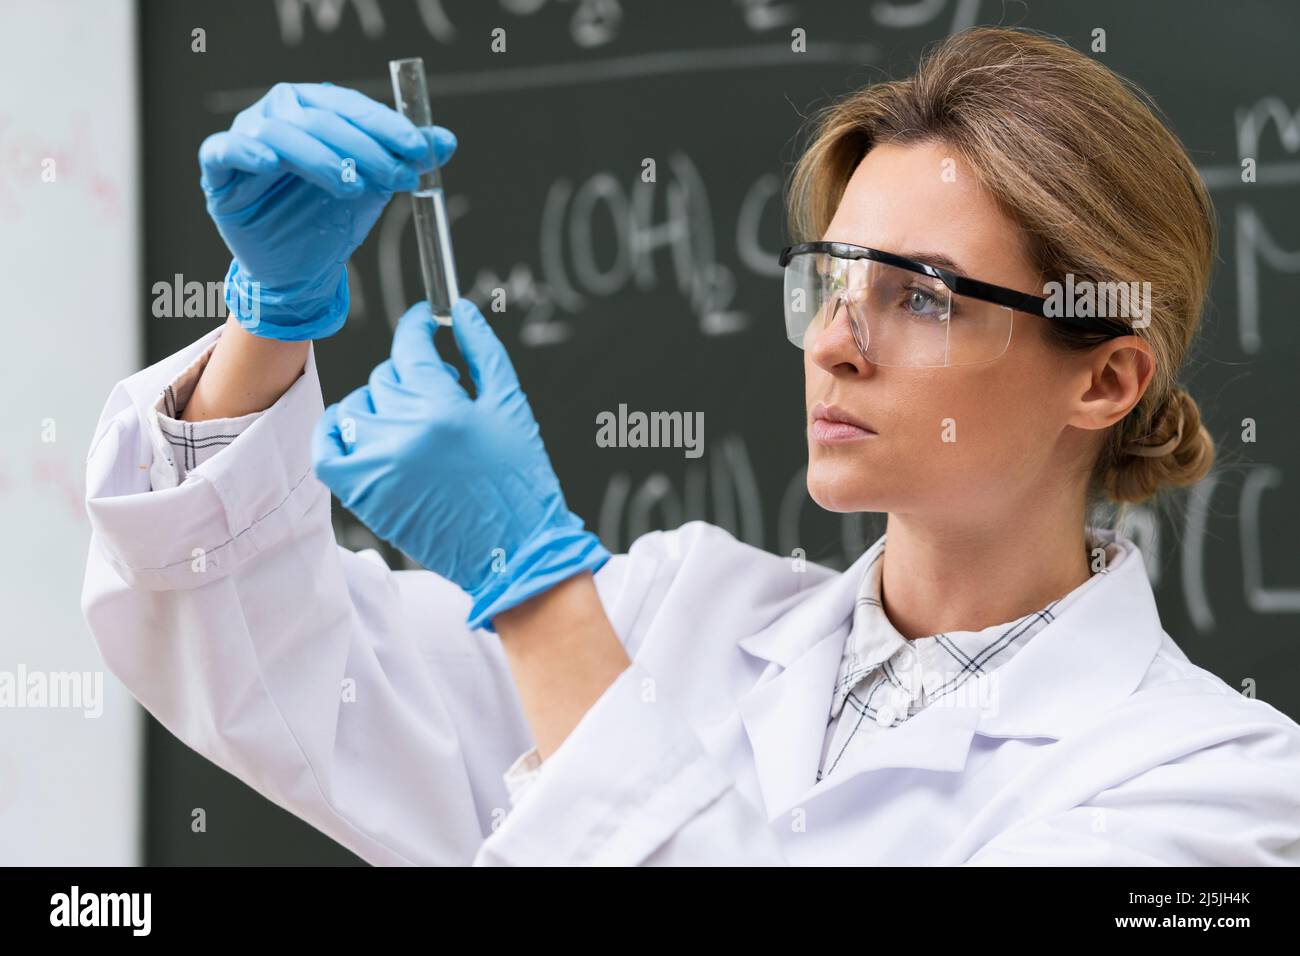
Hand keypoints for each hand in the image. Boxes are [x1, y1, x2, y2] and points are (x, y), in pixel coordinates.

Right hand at [199, 82, 456, 340]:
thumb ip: (406, 159)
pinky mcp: (218, 174)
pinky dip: (245, 151)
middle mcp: (277, 115)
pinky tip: (270, 164)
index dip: (386, 125)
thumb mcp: (376, 187)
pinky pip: (222, 150)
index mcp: (313, 109)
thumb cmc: (331, 218)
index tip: (420, 148)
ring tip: (351, 186)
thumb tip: (445, 139)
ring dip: (320, 156)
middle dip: (364, 147)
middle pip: (318, 117)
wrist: (299, 269)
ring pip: (278, 132)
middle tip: (398, 177)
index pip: (349, 106)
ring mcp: (245, 140)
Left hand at [311, 299, 610, 631]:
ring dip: (381, 405)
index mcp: (444, 408)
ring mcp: (379, 464)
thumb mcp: (512, 408)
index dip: (417, 326)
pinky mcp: (364, 494)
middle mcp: (405, 433)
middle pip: (387, 376)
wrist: (515, 552)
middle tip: (439, 393)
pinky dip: (337, 433)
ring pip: (358, 406)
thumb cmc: (519, 485)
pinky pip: (328, 448)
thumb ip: (484, 352)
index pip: (412, 345)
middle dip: (412, 376)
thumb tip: (460, 312)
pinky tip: (363, 433)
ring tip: (411, 422)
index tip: (424, 324)